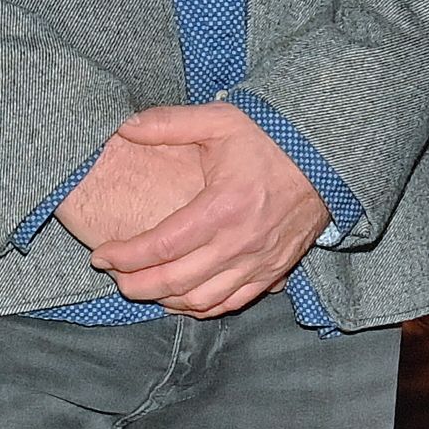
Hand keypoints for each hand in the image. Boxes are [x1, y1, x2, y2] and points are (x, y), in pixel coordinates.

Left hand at [87, 105, 327, 317]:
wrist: (326, 156)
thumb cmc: (271, 138)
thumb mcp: (219, 120)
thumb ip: (168, 124)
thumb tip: (124, 128)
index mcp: (222, 207)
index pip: (160, 246)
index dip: (125, 256)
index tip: (101, 256)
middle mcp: (240, 243)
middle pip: (175, 282)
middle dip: (136, 285)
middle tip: (114, 278)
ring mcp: (259, 262)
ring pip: (202, 301)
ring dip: (166, 301)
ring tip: (142, 288)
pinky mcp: (274, 271)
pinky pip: (233, 303)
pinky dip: (202, 308)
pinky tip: (183, 300)